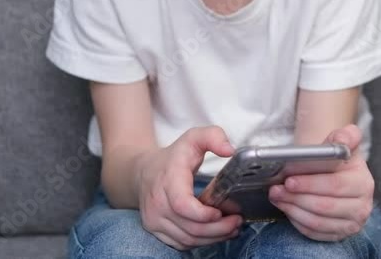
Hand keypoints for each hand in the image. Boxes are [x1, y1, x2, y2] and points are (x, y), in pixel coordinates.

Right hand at [136, 126, 243, 249]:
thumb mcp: (193, 138)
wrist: (142, 172)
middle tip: (237, 222)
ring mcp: (154, 219)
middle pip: (190, 227)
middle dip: (218, 229)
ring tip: (231, 228)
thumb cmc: (173, 157)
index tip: (221, 212)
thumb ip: (213, 136)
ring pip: (187, 239)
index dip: (204, 214)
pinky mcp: (155, 230)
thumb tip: (229, 150)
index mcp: (168, 179)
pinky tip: (215, 234)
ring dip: (212, 238)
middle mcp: (157, 203)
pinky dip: (201, 242)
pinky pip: (181, 243)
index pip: (183, 205)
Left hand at [268, 124, 374, 241]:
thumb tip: (341, 140)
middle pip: (324, 206)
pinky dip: (297, 222)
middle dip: (296, 198)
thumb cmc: (337, 159)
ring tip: (277, 197)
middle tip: (276, 190)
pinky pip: (314, 233)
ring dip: (293, 209)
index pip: (335, 186)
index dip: (310, 184)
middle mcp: (361, 207)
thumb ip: (345, 136)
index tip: (289, 180)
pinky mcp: (338, 235)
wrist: (337, 173)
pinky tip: (286, 208)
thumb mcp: (343, 141)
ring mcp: (351, 224)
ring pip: (317, 222)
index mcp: (363, 183)